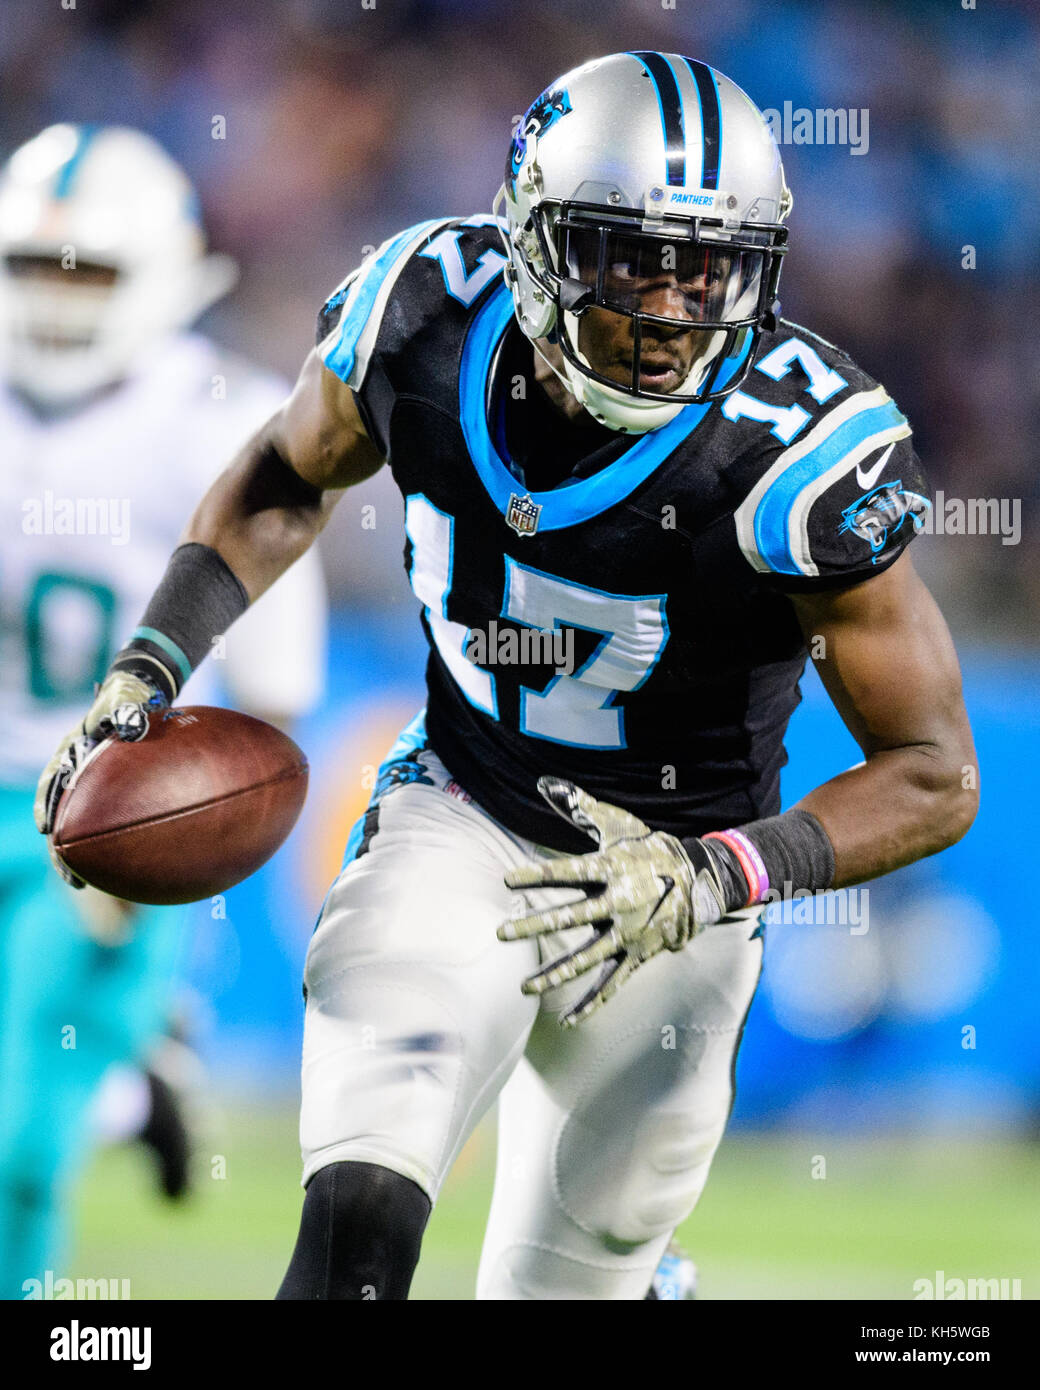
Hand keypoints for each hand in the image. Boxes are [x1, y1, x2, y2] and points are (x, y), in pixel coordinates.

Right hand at [34, 669, 168, 885]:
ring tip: (84, 886)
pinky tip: (125, 868)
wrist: (141, 694)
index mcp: (72, 750)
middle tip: (70, 877)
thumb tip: (130, 725)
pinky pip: (108, 820)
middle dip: (60, 849)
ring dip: (80, 855)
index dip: (47, 804)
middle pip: (61, 815)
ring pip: (80, 825)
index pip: (53, 780)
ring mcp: (92, 783)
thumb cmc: (131, 697)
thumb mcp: (127, 700)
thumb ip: (126, 713)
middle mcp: (76, 770)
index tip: (46, 829)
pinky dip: (113, 842)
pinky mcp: (111, 791)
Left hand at [498, 778, 727, 1025]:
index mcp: (611, 869)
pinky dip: (591, 1004)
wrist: (697, 879)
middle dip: (533, 926)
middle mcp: (618, 903)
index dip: (537, 876)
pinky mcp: (636, 956)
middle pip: (569, 916)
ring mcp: (627, 934)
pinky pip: (612, 985)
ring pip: (586, 958)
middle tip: (502, 933)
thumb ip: (581, 806)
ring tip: (523, 986)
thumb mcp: (617, 825)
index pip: (567, 872)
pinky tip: (567, 1020)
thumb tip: (546, 783)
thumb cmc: (646, 848)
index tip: (507, 880)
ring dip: (554, 973)